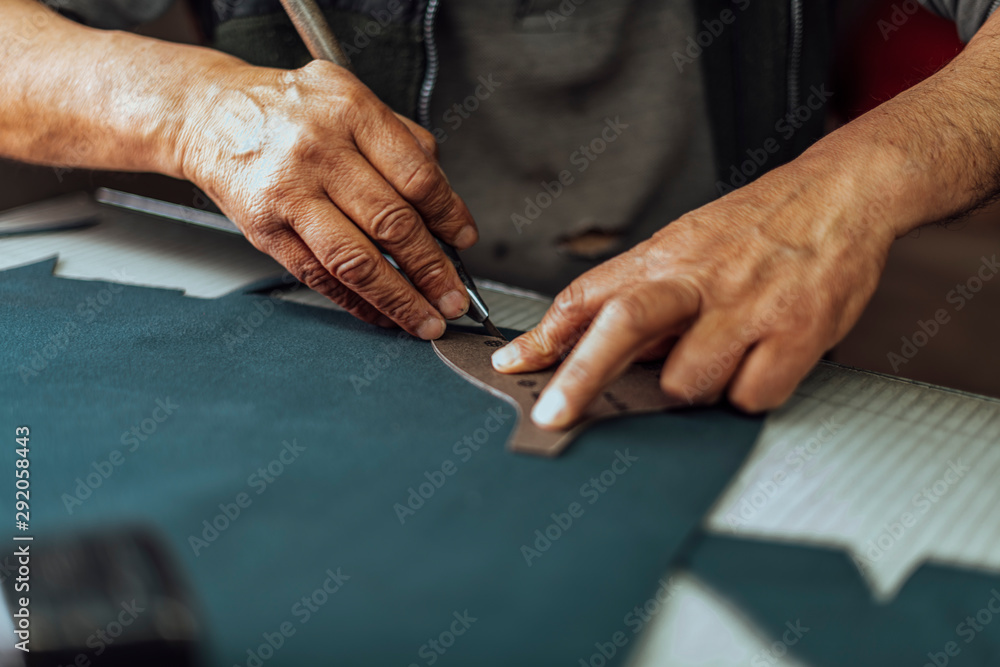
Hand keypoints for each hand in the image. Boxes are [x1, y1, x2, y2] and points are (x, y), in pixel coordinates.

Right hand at [179, 60, 476, 338]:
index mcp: (351, 111)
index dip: (450, 216)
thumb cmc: (291, 111)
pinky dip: (357, 303)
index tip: (465, 241)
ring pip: (356, 261)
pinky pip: (320, 277)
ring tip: (426, 320)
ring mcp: (289, 194)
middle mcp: (319, 151)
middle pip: (392, 223)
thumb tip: (446, 208)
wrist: (210, 115)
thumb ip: (403, 143)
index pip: (417, 177)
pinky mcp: (264, 230)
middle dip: (433, 271)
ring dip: (399, 300)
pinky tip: (382, 313)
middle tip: (455, 298)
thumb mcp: (351, 98)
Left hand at [490, 157, 895, 427]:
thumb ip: (641, 293)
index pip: (588, 294)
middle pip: (622, 328)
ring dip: (695, 387)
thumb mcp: (686, 244)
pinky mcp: (796, 333)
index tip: (513, 363)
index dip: (544, 335)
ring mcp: (747, 306)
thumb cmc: (757, 226)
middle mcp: (699, 279)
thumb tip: (589, 345)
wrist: (842, 194)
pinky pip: (750, 397)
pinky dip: (749, 393)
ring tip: (721, 355)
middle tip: (553, 416)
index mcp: (664, 258)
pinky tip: (760, 363)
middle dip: (580, 378)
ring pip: (688, 383)